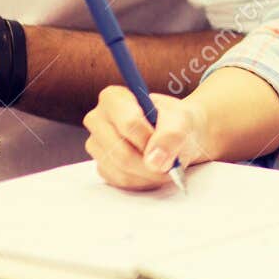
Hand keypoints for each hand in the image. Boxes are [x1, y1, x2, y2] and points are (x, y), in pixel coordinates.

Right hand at [83, 86, 210, 190]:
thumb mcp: (182, 120)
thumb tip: (154, 161)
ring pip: (122, 170)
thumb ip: (172, 135)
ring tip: (165, 163)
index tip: (165, 137)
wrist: (179, 136)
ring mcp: (96, 145)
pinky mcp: (102, 166)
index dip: (150, 137)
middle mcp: (97, 120)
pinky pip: (122, 180)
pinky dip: (144, 180)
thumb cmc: (176, 122)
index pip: (129, 123)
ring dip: (150, 173)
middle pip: (122, 152)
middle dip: (151, 161)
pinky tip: (153, 169)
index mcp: (113, 98)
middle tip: (171, 159)